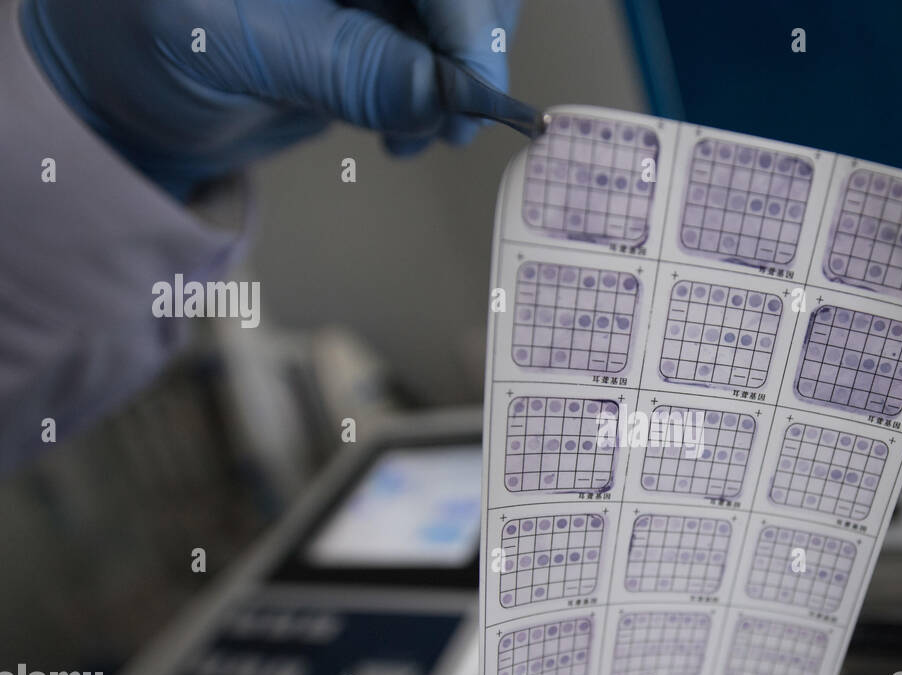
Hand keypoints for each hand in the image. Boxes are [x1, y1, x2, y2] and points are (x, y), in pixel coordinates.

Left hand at [20, 0, 519, 199]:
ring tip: (426, 128)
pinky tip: (411, 124)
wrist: (122, 89)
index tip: (472, 82)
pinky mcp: (376, 13)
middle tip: (455, 115)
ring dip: (462, 73)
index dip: (463, 11)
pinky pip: (442, 42)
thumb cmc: (132, 39)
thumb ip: (339, 66)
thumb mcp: (227, 47)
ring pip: (460, 9)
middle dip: (471, 41)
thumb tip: (440, 90)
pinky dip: (444, 89)